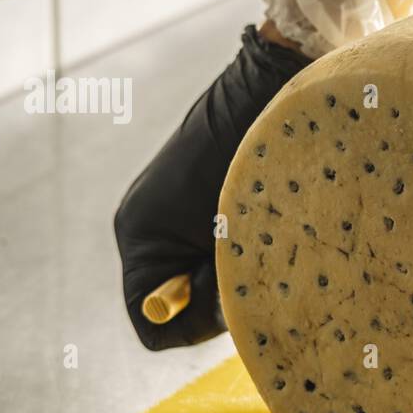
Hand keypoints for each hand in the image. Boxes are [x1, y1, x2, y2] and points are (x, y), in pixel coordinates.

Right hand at [113, 25, 308, 349]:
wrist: (272, 88)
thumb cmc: (257, 159)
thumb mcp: (237, 236)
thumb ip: (218, 287)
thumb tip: (218, 316)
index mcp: (141, 234)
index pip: (149, 321)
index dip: (193, 324)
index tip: (231, 289)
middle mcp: (142, 224)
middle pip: (173, 302)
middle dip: (215, 294)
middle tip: (254, 256)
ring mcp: (165, 209)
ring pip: (196, 275)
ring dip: (232, 268)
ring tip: (263, 232)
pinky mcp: (191, 197)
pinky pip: (206, 246)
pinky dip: (236, 247)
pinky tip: (264, 221)